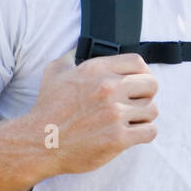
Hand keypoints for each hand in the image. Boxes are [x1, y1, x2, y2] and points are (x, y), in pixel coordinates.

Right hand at [29, 52, 157, 173]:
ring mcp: (114, 113)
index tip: (139, 83)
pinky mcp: (118, 138)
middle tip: (135, 104)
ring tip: (130, 122)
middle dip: (145, 94)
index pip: (137, 63)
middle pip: (151, 85)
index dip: (142, 73)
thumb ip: (71, 57)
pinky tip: (132, 135)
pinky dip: (144, 134)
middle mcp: (108, 88)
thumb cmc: (47, 109)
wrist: (38, 142)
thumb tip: (78, 49)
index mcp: (95, 70)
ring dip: (143, 117)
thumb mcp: (55, 72)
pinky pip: (149, 132)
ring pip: (152, 110)